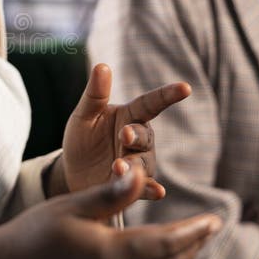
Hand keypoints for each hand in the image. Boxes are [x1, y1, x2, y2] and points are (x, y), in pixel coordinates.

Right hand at [3, 168, 221, 258]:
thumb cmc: (35, 234)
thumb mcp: (71, 206)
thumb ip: (110, 195)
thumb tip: (140, 173)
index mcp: (107, 253)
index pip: (166, 243)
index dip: (194, 231)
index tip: (214, 220)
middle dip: (191, 247)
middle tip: (203, 230)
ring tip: (182, 251)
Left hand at [46, 63, 190, 198]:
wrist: (73, 173)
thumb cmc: (82, 139)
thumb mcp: (84, 115)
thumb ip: (95, 94)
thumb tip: (102, 66)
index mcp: (129, 116)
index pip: (151, 103)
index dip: (168, 95)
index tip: (185, 88)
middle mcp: (140, 139)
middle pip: (145, 135)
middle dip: (136, 135)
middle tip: (125, 135)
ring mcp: (139, 163)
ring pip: (144, 162)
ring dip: (133, 164)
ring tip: (118, 166)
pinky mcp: (133, 187)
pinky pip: (145, 188)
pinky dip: (150, 190)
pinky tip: (158, 192)